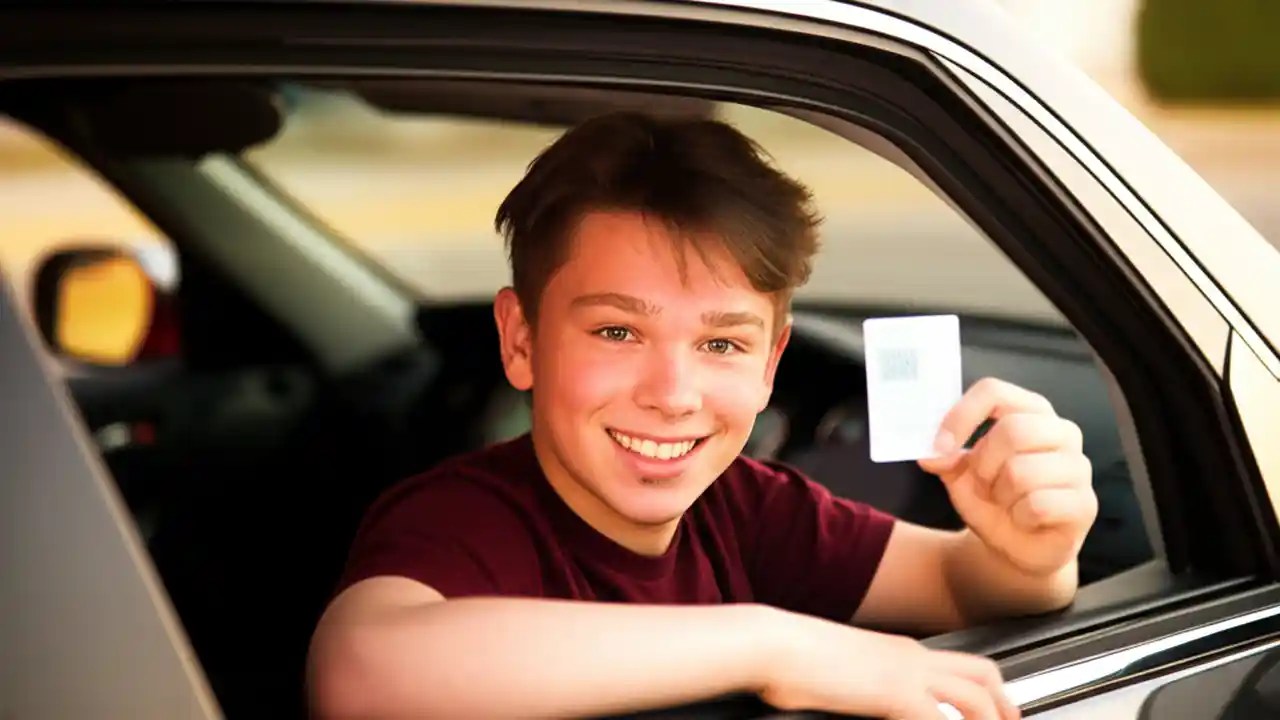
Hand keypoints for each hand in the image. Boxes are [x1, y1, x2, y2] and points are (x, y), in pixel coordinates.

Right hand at [759, 610, 1019, 718]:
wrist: (773, 644)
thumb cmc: (790, 660)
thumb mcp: (839, 673)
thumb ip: (863, 686)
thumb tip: (863, 700)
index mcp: (899, 651)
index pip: (961, 669)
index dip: (987, 694)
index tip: (993, 716)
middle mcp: (911, 656)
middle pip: (983, 676)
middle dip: (1005, 707)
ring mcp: (906, 672)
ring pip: (976, 698)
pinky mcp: (895, 693)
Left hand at [919, 378, 1097, 576]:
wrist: (1018, 546)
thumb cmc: (993, 499)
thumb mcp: (960, 474)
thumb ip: (945, 457)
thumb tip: (931, 453)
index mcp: (1030, 411)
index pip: (995, 391)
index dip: (962, 415)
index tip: (939, 445)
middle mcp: (1061, 431)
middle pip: (1013, 430)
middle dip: (984, 464)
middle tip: (983, 484)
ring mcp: (1078, 467)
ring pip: (1022, 471)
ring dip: (1000, 495)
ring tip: (1006, 502)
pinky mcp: (1085, 504)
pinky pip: (1038, 505)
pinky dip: (1019, 517)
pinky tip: (1024, 520)